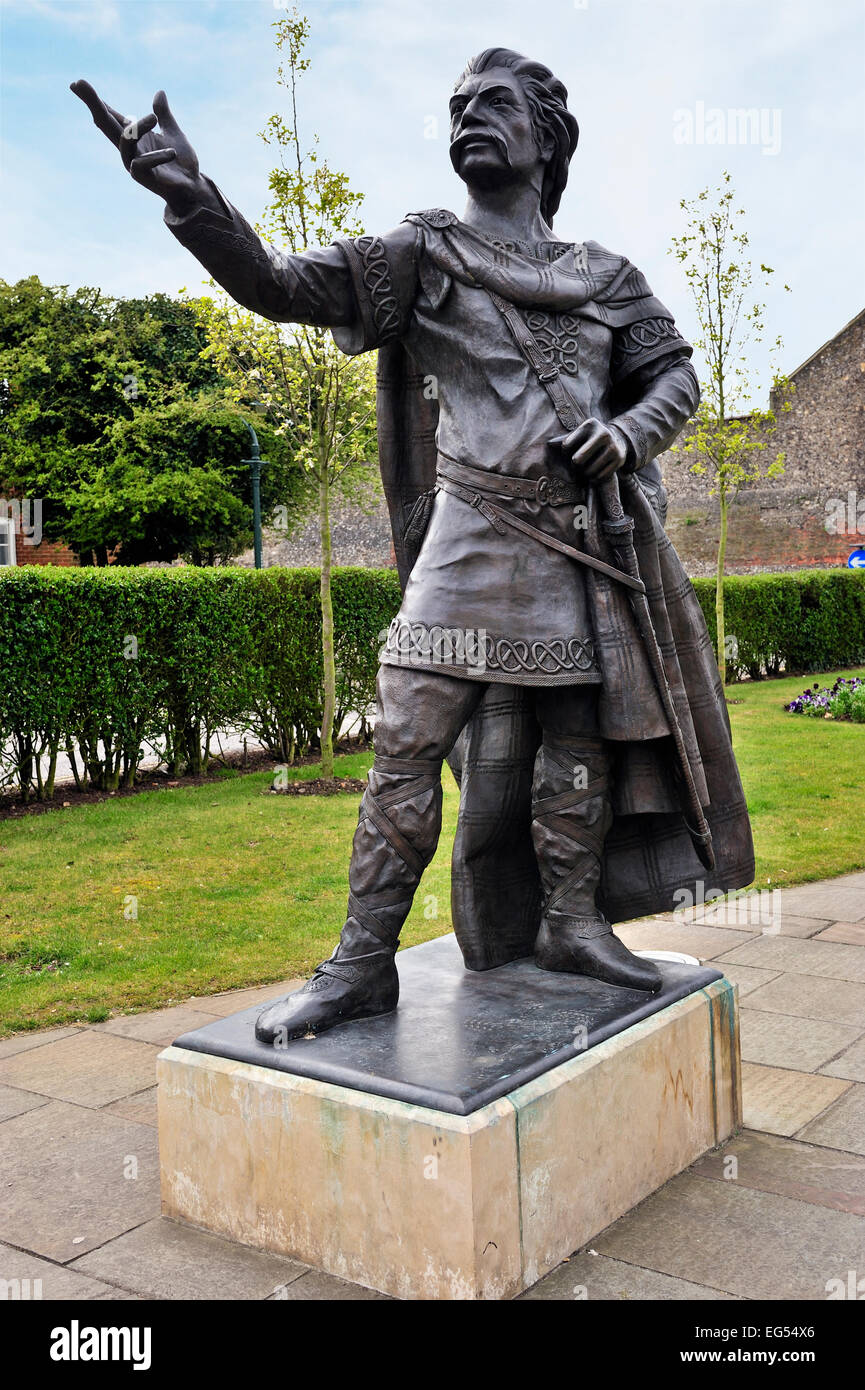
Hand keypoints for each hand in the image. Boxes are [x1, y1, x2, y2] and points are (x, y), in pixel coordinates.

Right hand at [70, 81, 211, 217]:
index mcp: (133, 136)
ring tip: (153, 118)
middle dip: (93, 103)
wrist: (193, 186)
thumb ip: (163, 114)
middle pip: (105, 122)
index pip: (109, 114)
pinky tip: (171, 153)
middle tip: (78, 83)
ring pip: (124, 140)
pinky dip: (156, 156)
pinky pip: (141, 164)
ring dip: (137, 127)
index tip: (76, 83)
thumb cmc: (181, 162)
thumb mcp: (173, 132)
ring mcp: (133, 163)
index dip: (94, 100)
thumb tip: (159, 93)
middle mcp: (128, 148)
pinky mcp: (143, 178)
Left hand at [550, 419, 628, 482]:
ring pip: (588, 471)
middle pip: (577, 460)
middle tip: (577, 466)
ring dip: (584, 474)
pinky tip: (594, 474)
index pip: (566, 446)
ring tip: (586, 470)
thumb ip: (563, 440)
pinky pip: (599, 477)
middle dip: (574, 466)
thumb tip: (548, 445)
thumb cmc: (590, 439)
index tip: (569, 455)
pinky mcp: (619, 459)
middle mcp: (603, 434)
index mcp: (590, 425)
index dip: (564, 454)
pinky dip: (594, 479)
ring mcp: (613, 447)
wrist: (619, 439)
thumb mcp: (579, 434)